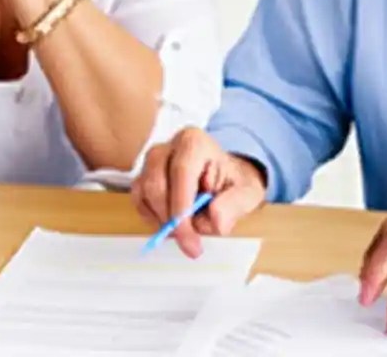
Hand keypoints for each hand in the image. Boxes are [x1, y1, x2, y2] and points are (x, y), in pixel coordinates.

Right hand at [130, 128, 267, 257]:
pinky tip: (173, 223)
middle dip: (171, 219)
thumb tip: (215, 220)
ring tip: (186, 229)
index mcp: (194, 143)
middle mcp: (168, 147)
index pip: (181, 172)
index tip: (190, 240)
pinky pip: (139, 200)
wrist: (224, 178)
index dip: (181, 209)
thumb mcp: (247, 193)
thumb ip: (234, 205)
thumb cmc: (233, 182)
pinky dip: (153, 218)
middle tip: (190, 243)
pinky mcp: (143, 176)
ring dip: (162, 219)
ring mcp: (152, 161)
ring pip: (144, 193)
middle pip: (156, 183)